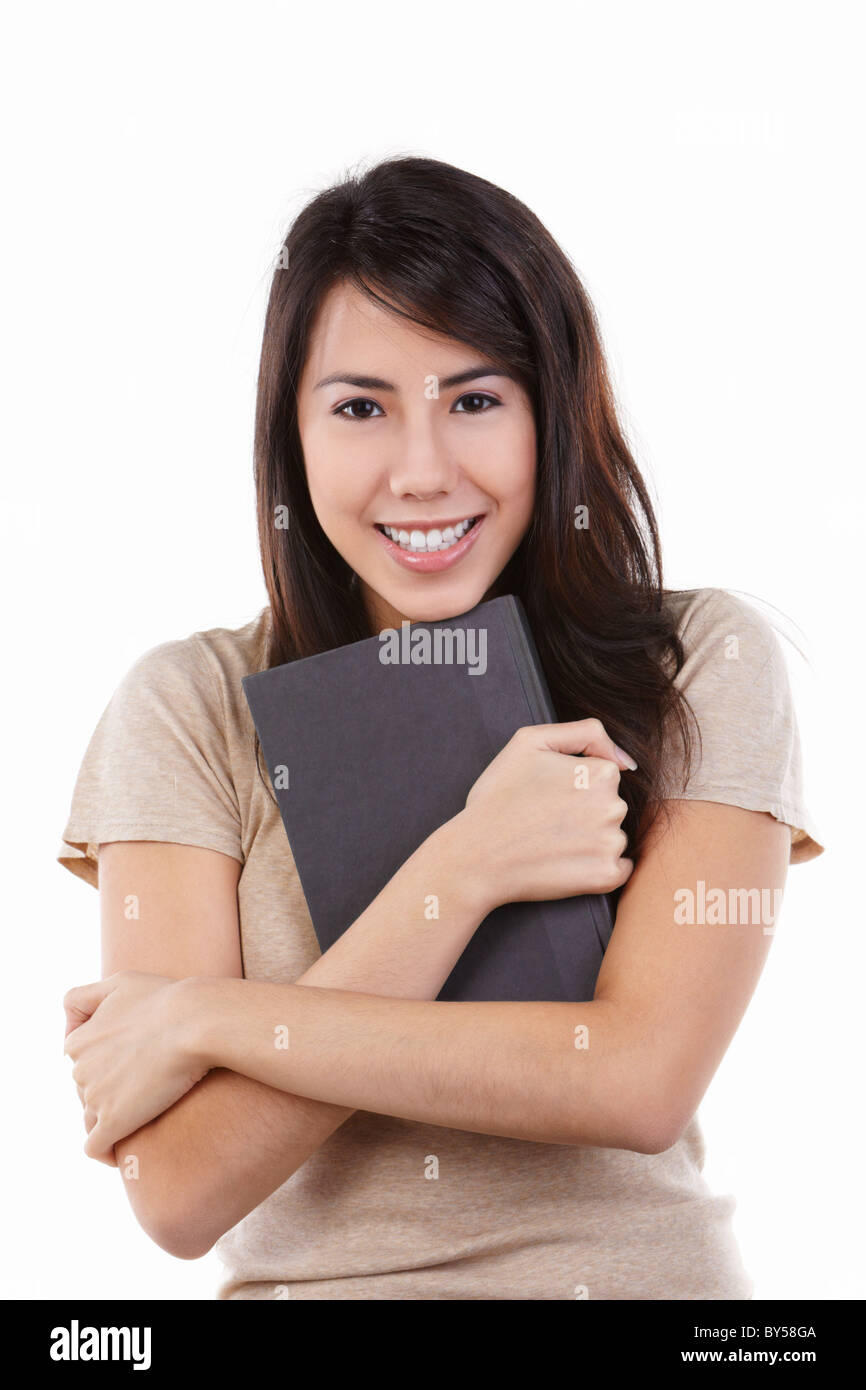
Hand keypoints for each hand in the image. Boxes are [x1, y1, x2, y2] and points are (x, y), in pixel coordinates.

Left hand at [63, 971, 209, 1164]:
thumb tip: (70, 1026)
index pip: (81, 1061)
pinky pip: (97, 1148)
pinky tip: (124, 1151)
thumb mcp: (119, 983)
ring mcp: (95, 1098)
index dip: (105, 1062)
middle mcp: (79, 1071)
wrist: (194, 1022)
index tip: (129, 1063)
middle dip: (109, 1090)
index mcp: (78, 1042)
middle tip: (146, 1084)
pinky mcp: (114, 1122)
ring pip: (93, 1118)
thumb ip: (84, 998)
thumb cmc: (165, 999)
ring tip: (144, 1113)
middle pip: (87, 1090)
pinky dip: (107, 1153)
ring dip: (113, 1117)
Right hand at [458, 718, 634, 905]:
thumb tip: (627, 762)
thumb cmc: (498, 797)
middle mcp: (614, 807)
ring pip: (612, 838)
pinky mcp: (605, 876)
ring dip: (589, 842)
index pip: (604, 777)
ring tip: (549, 844)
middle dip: (584, 813)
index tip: (547, 798)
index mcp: (601, 773)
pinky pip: (617, 870)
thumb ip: (586, 733)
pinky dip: (597, 869)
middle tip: (543, 822)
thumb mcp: (530, 741)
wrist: (476, 856)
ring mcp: (611, 844)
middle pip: (610, 807)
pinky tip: (566, 865)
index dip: (573, 787)